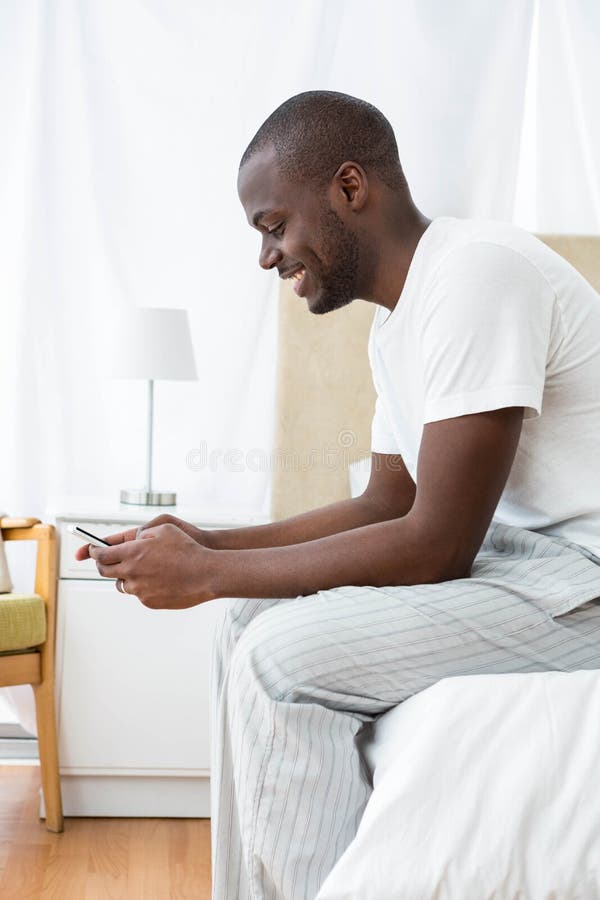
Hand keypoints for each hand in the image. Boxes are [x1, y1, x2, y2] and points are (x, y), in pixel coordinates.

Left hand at [88, 523, 217, 608]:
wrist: (206, 574)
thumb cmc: (187, 549)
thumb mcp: (164, 528)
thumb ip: (142, 533)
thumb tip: (132, 540)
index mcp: (133, 552)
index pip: (102, 554)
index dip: (93, 551)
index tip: (91, 550)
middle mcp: (132, 572)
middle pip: (105, 571)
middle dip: (102, 565)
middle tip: (105, 560)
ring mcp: (140, 590)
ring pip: (122, 584)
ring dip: (124, 576)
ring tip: (139, 569)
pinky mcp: (149, 602)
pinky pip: (139, 594)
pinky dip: (143, 586)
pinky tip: (158, 580)